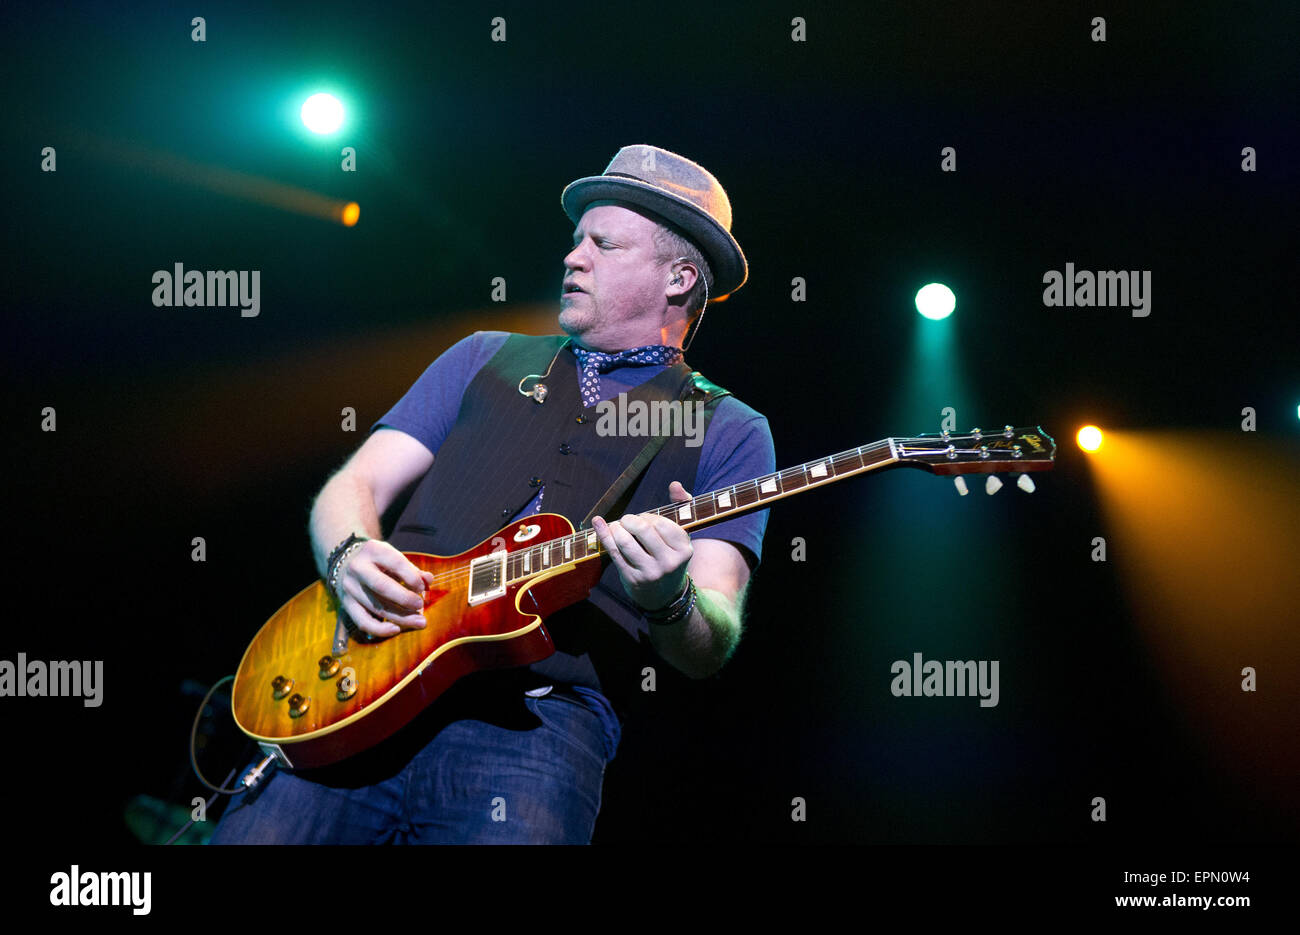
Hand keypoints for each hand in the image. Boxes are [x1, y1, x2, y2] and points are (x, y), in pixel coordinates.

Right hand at [334, 539, 434, 637]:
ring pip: (376, 607)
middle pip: (382, 587)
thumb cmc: (378, 562)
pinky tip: (396, 629)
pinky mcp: (346, 604)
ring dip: (400, 618)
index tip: (423, 587)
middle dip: (405, 599)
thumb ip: (412, 570)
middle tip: (420, 606)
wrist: (346, 563)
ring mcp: (350, 587)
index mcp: (373, 550)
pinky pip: (363, 622)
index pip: (396, 563)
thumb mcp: (394, 558)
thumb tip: (428, 581)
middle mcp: (358, 568)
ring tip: (419, 622)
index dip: (412, 577)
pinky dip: (380, 629)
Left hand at [591, 481, 693, 611]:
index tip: (644, 520)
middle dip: (630, 520)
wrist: (664, 595)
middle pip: (643, 530)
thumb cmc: (670, 555)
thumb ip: (681, 505)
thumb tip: (675, 484)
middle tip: (627, 521)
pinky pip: (614, 553)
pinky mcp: (632, 579)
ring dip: (616, 528)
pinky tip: (598, 523)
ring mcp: (650, 573)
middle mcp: (669, 563)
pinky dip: (603, 535)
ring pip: (625, 542)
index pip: (660, 523)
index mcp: (684, 549)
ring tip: (617, 527)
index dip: (647, 517)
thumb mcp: (681, 534)